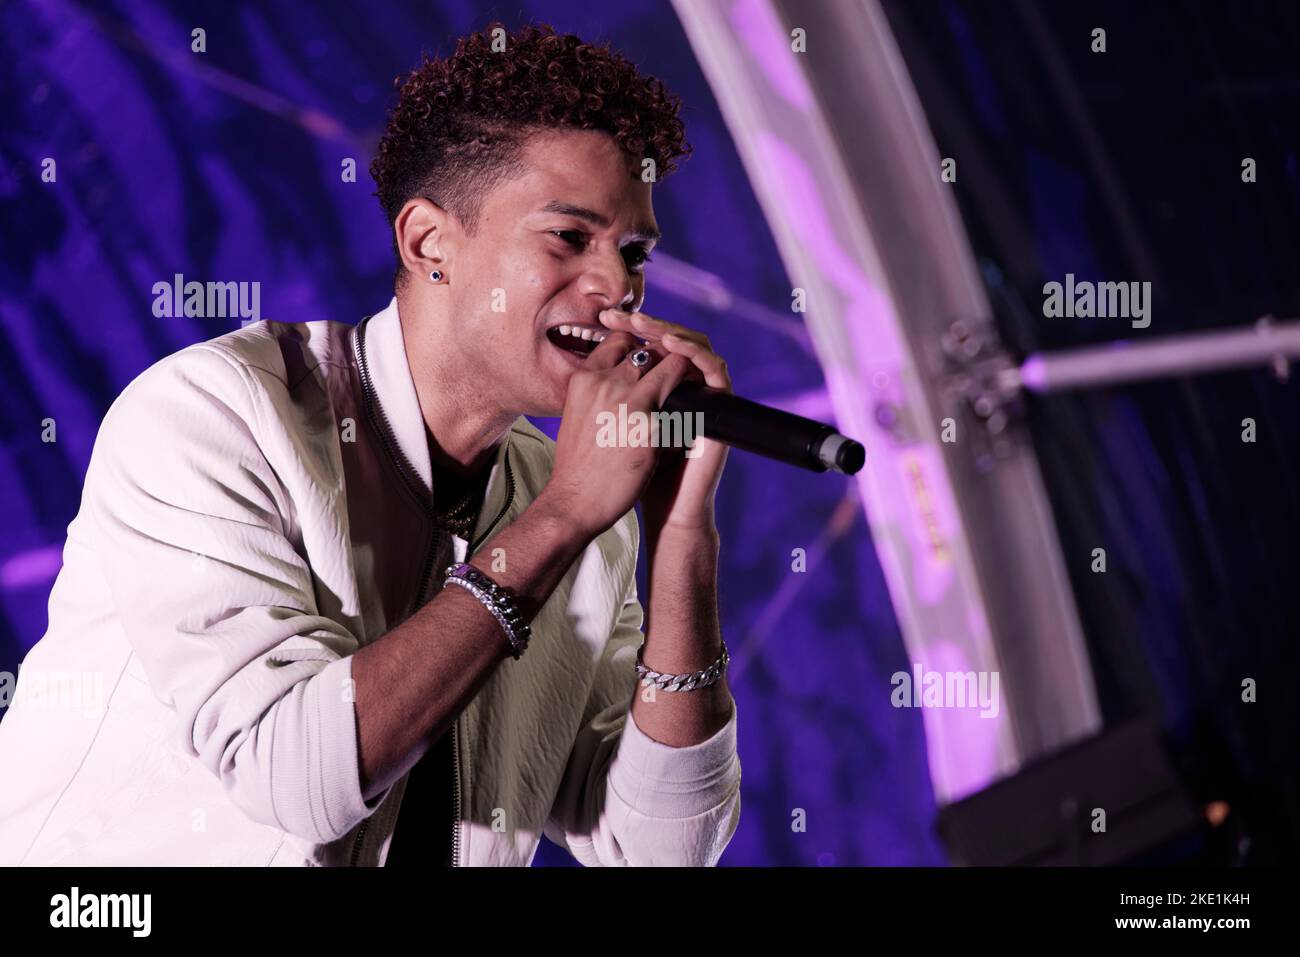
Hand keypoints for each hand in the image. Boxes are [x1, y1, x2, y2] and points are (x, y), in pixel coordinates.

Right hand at [540, 327, 702, 539]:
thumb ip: (598, 390)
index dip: (640, 348)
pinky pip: (683, 402)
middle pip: (649, 349)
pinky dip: (689, 409)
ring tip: (690, 392)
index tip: (650, 363)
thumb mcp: (578, 412)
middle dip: (665, 359)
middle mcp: (606, 382)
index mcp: (585, 377)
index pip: (620, 340)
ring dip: (683, 377)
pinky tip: (691, 420)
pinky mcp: (651, 425)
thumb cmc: (578, 463)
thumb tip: (626, 378)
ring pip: (673, 366)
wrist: (575, 501)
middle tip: (676, 377)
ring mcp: (630, 401)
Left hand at [595, 308, 730, 536]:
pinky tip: (671, 344)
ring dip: (668, 330)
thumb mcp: (617, 427)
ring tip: (643, 323)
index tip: (602, 317)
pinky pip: (715, 368)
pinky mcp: (719, 408)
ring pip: (695, 345)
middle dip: (646, 323)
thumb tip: (594, 358)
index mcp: (660, 390)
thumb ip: (616, 396)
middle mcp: (686, 389)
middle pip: (672, 339)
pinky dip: (694, 352)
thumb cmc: (635, 476)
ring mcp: (705, 396)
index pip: (652, 345)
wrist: (666, 507)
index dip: (630, 328)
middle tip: (618, 314)